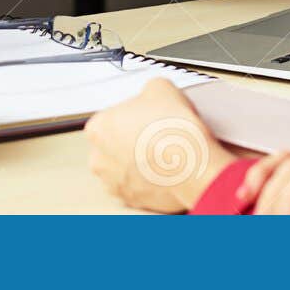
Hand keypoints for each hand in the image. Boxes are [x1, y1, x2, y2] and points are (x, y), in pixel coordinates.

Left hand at [84, 78, 239, 212]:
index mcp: (97, 128)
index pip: (111, 118)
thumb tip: (152, 96)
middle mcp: (99, 160)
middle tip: (156, 133)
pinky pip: (141, 188)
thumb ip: (147, 92)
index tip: (146, 117)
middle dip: (133, 141)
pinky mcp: (135, 202)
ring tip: (165, 153)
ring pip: (126, 169)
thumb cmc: (172, 129)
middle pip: (114, 146)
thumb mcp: (160, 87)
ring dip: (141, 163)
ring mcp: (116, 184)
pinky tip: (169, 170)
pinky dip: (152, 181)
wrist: (191, 163)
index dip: (132, 116)